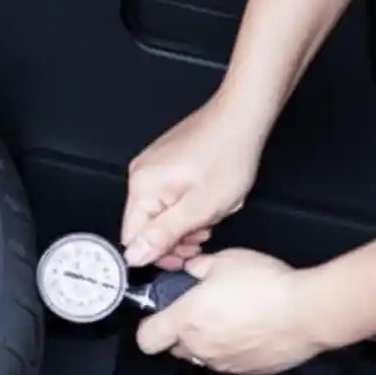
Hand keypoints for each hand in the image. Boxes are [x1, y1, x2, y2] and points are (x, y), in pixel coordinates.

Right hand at [121, 95, 267, 269]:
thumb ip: (163, 236)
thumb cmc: (228, 154)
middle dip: (175, 237)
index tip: (184, 254)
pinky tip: (205, 198)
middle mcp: (140, 175)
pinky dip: (185, 204)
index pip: (133, 238)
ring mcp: (151, 166)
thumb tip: (134, 257)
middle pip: (145, 225)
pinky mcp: (164, 161)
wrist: (242, 117)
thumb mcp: (200, 208)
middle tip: (201, 236)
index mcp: (142, 188)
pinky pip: (166, 195)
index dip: (159, 253)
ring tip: (208, 215)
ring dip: (183, 221)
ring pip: (159, 211)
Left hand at [135, 249, 324, 374]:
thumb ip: (200, 267)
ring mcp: (224, 362)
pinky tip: (248, 330)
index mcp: (186, 320)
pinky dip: (232, 350)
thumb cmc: (270, 286)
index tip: (157, 317)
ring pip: (201, 357)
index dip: (148, 327)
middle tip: (198, 311)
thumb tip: (193, 269)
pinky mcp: (248, 371)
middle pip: (173, 348)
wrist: (308, 311)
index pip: (146, 338)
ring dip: (207, 341)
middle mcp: (201, 346)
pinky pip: (229, 363)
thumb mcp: (226, 260)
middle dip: (180, 332)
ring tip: (228, 318)